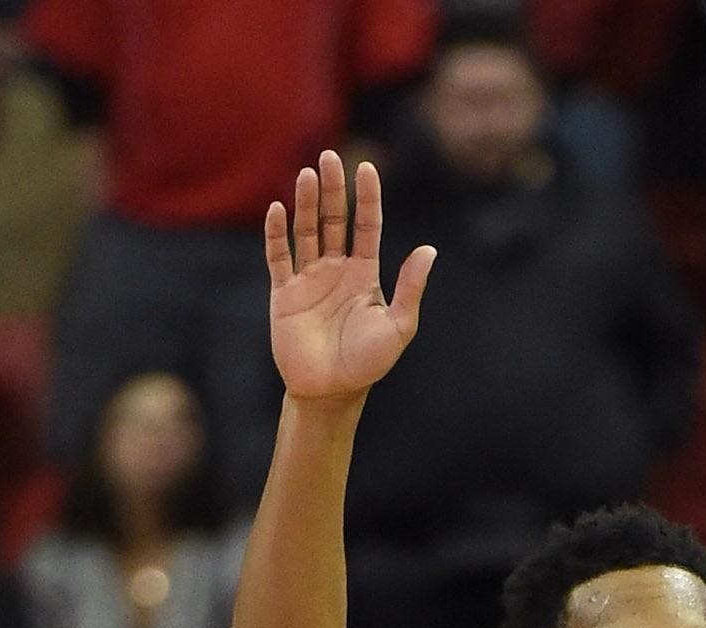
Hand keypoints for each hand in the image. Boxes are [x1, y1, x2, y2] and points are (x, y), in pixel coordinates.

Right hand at [265, 151, 434, 404]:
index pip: (366, 226)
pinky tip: (278, 209)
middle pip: (334, 219)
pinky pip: (278, 257)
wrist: (331, 392)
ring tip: (306, 174)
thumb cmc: (367, 363)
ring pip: (306, 231)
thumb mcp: (398, 327)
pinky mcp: (284, 293)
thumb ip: (410, 288)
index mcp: (364, 274)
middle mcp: (336, 270)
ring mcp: (309, 279)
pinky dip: (276, 234)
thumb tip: (429, 250)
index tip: (367, 168)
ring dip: (305, 203)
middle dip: (332, 189)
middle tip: (329, 157)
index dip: (366, 197)